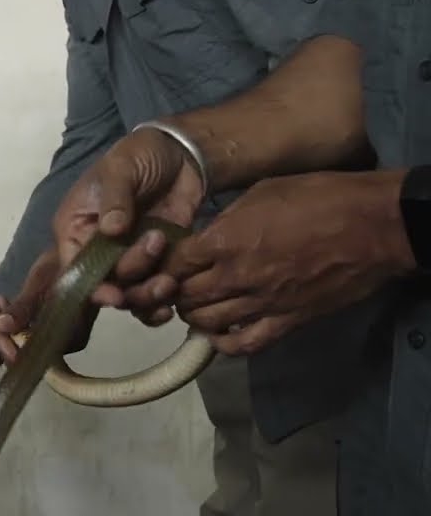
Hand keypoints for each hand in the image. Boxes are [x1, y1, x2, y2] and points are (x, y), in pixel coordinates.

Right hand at [53, 127, 203, 324]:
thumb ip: (115, 198)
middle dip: (130, 281)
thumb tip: (111, 230)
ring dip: (147, 295)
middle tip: (155, 245)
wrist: (180, 153)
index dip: (91, 286)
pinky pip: (152, 293)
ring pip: (129, 294)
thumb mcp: (120, 168)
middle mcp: (96, 250)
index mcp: (76, 228)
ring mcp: (127, 258)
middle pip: (105, 284)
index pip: (74, 266)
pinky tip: (172, 303)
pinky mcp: (155, 263)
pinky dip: (160, 304)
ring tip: (170, 280)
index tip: (114, 293)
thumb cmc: (138, 155)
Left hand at [165, 170, 414, 355]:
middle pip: (185, 296)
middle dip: (174, 292)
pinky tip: (220, 336)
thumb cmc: (317, 198)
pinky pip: (245, 344)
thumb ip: (226, 220)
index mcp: (225, 240)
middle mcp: (236, 276)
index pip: (175, 263)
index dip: (165, 264)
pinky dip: (225, 344)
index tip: (167, 262)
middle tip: (178, 286)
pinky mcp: (287, 321)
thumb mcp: (260, 193)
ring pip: (208, 323)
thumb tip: (207, 237)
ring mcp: (262, 303)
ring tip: (197, 307)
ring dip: (195, 317)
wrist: (372, 226)